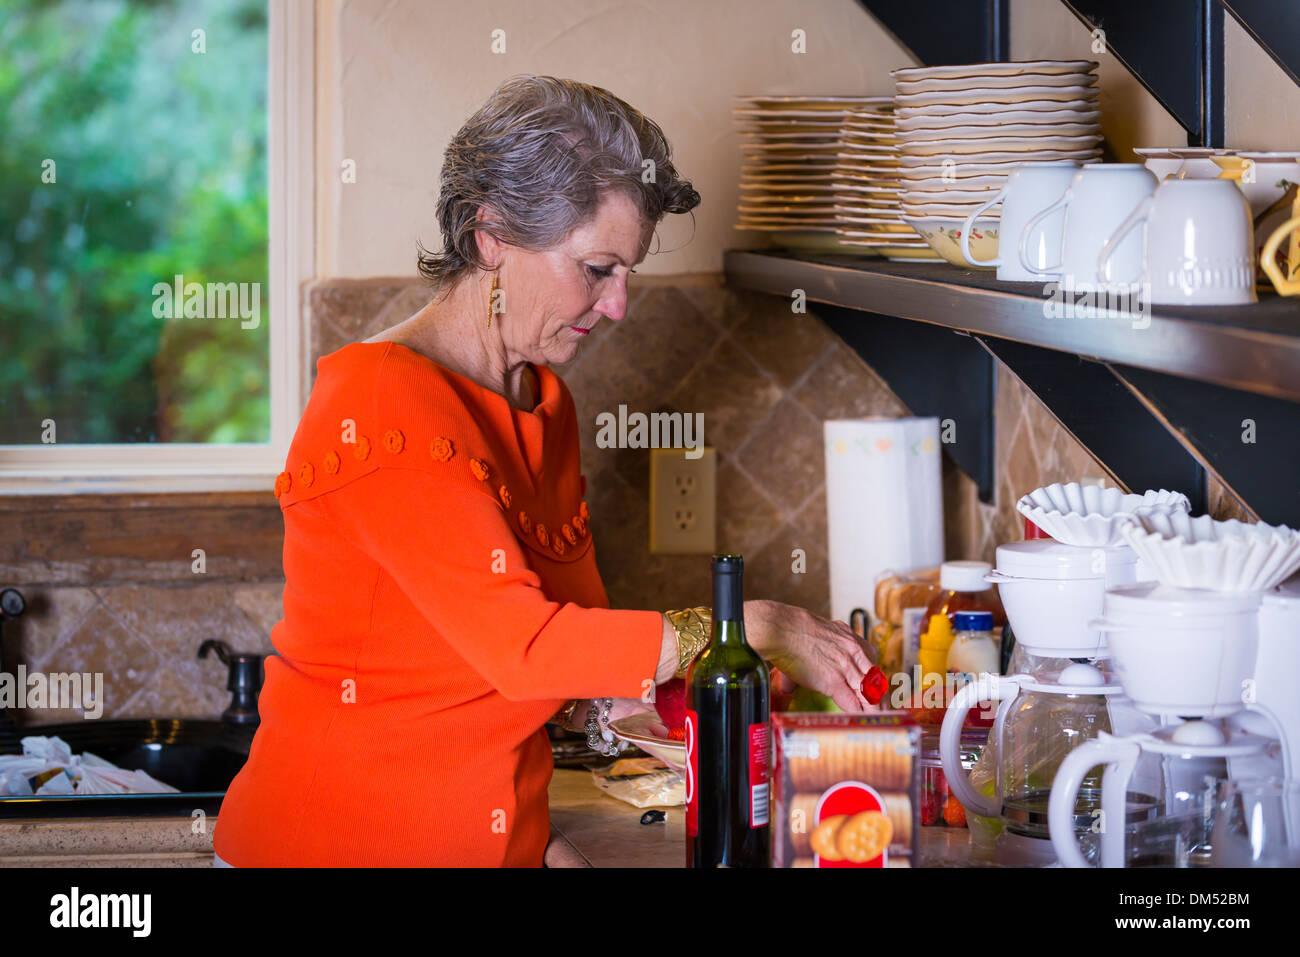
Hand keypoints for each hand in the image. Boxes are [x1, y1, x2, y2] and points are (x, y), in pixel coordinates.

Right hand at [744, 599, 876, 711]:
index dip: (875, 678)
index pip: (872, 662)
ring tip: (878, 720)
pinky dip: (858, 713)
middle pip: (876, 679)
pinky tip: (860, 720)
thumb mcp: (813, 638)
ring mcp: (846, 667)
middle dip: (881, 697)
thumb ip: (810, 660)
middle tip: (885, 709)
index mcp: (851, 640)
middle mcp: (854, 652)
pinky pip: (852, 702)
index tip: (877, 689)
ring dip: (874, 709)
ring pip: (868, 692)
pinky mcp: (834, 681)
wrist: (782, 630)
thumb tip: (788, 687)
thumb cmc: (791, 631)